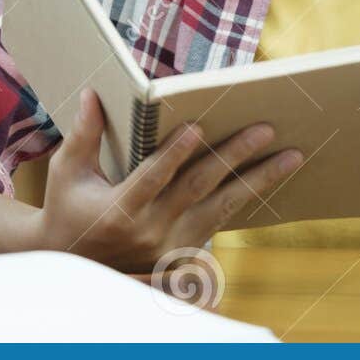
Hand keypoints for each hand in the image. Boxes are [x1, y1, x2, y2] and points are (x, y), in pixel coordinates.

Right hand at [34, 87, 303, 272]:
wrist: (81, 265)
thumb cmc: (69, 208)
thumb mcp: (68, 172)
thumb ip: (84, 134)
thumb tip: (92, 94)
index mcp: (119, 211)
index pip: (152, 177)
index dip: (176, 153)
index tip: (199, 127)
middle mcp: (151, 232)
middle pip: (199, 188)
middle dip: (234, 155)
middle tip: (264, 129)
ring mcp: (173, 244)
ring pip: (224, 207)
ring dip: (259, 179)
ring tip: (292, 155)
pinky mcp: (188, 250)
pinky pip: (225, 219)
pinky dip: (250, 196)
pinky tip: (274, 176)